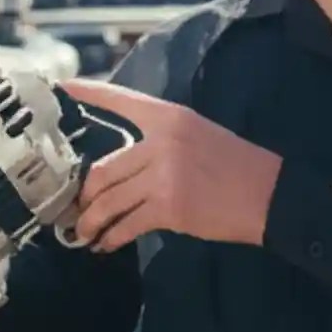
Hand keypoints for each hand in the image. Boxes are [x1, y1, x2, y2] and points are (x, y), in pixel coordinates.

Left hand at [61, 79, 283, 252]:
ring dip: (91, 221)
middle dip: (85, 195)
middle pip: (102, 169)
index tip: (62, 88)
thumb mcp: (198, 134)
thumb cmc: (235, 164)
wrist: (269, 195)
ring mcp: (164, 175)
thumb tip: (123, 163)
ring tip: (84, 233)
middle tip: (77, 209)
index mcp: (170, 117)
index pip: (121, 100)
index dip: (88, 93)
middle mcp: (162, 141)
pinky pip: (127, 224)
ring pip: (109, 200)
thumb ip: (160, 140)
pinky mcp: (170, 208)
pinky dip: (112, 237)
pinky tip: (106, 244)